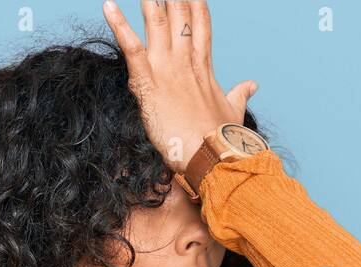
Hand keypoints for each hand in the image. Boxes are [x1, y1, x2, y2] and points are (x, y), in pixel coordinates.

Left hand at [102, 0, 257, 172]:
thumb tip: (252, 85)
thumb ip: (239, 94)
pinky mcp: (148, 82)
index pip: (200, 24)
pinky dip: (119, 26)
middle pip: (178, 15)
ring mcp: (167, 69)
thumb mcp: (233, 112)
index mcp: (204, 67)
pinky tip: (108, 5)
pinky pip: (130, 47)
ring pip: (155, 23)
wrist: (213, 157)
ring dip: (148, 2)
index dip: (195, 3)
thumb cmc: (222, 140)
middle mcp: (186, 61)